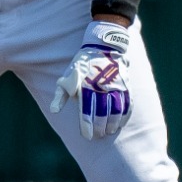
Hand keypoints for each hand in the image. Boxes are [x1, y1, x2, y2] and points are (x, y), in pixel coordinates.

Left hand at [49, 21, 133, 139]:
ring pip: (116, 110)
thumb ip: (60, 95)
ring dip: (113, 124)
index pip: (87, 111)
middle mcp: (101, 87)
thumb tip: (54, 111)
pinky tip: (120, 123)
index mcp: (86, 86)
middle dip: (100, 127)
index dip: (87, 126)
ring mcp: (116, 85)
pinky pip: (128, 103)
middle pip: (102, 113)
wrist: (104, 46)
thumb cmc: (82, 65)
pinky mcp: (126, 84)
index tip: (87, 136)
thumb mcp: (68, 76)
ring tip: (109, 131)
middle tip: (98, 135)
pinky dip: (124, 115)